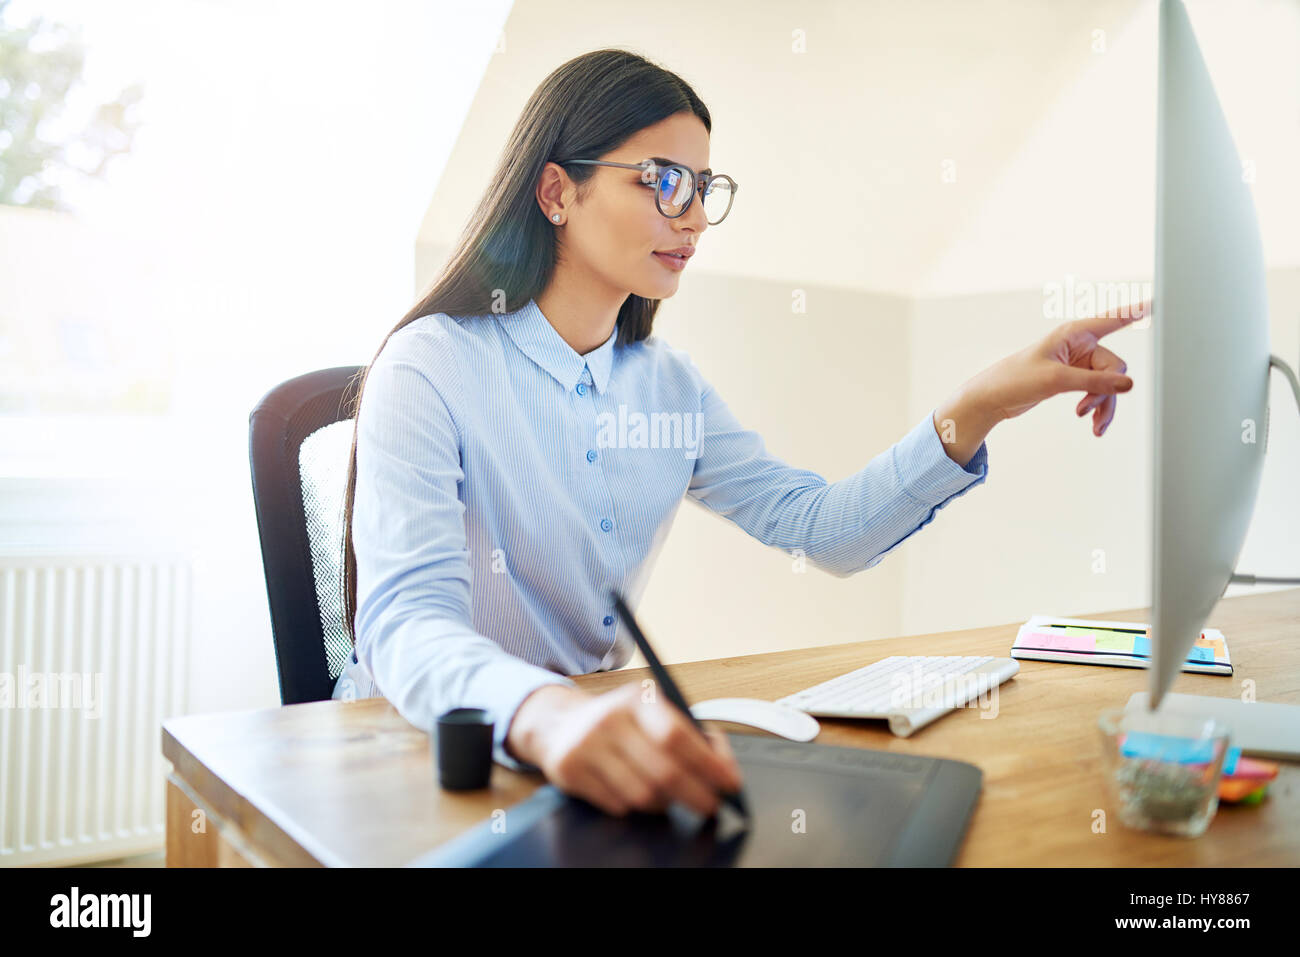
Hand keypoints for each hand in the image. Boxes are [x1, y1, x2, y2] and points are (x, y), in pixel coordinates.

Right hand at [505, 682, 743, 816]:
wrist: (560, 723)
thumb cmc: (619, 721)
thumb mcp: (652, 711)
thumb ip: (689, 733)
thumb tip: (724, 766)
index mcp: (638, 699)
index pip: (677, 736)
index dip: (708, 764)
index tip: (730, 782)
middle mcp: (610, 719)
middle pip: (664, 771)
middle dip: (696, 794)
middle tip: (711, 805)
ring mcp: (587, 745)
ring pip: (642, 794)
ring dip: (665, 803)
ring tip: (669, 797)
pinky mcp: (570, 771)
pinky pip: (618, 805)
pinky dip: (635, 807)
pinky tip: (635, 792)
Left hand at [966, 301, 1148, 436]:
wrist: (992, 398)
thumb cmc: (1016, 379)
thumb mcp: (1056, 380)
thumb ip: (1094, 382)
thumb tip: (1129, 385)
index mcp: (1074, 333)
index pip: (1114, 319)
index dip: (1137, 310)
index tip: (1160, 300)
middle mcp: (1079, 345)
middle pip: (1114, 366)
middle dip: (1106, 391)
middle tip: (1086, 411)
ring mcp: (1077, 363)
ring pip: (1108, 384)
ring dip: (1103, 405)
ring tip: (1094, 426)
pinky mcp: (1073, 379)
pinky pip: (1097, 392)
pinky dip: (1097, 407)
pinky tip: (1092, 425)